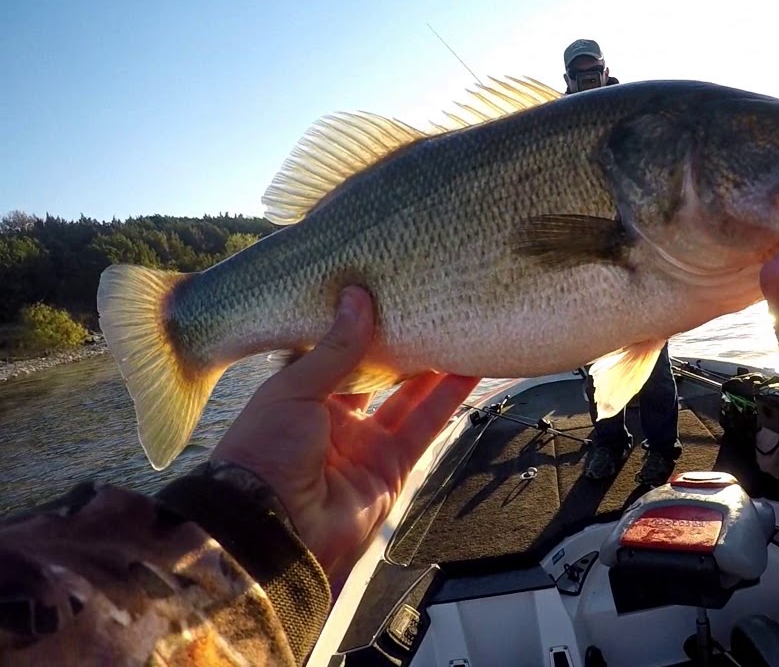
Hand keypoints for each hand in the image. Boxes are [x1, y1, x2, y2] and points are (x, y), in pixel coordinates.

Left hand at [211, 286, 479, 590]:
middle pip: (378, 376)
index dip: (361, 328)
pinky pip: (425, 427)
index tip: (384, 295)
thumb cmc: (264, 452)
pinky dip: (448, 399)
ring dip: (433, 368)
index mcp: (301, 397)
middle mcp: (335, 420)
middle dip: (401, 346)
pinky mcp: (392, 467)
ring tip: (458, 330)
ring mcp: (365, 445)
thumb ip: (335, 348)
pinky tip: (469, 370)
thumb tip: (358, 297)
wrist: (271, 528)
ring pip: (408, 398)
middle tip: (427, 309)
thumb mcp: (293, 390)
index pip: (337, 354)